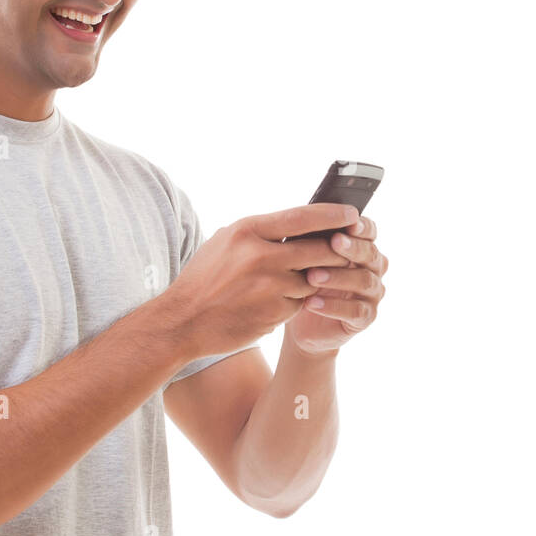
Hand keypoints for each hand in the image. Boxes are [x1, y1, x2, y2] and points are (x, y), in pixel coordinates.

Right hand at [165, 202, 357, 358]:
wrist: (183, 322)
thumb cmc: (205, 278)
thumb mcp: (226, 241)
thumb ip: (261, 232)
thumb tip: (300, 222)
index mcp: (247, 231)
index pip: (302, 217)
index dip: (332, 215)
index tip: (352, 214)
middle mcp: (260, 256)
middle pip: (318, 250)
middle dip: (337, 251)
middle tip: (348, 250)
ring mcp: (269, 287)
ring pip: (313, 279)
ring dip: (315, 280)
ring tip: (303, 278)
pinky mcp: (274, 313)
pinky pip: (300, 303)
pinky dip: (297, 302)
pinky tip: (278, 302)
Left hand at [284, 214, 387, 357]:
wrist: (300, 321)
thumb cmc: (303, 280)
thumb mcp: (305, 257)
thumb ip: (311, 240)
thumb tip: (305, 219)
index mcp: (361, 247)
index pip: (370, 232)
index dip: (363, 227)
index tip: (350, 222)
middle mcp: (373, 268)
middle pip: (370, 254)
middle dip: (352, 248)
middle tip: (334, 242)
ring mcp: (373, 294)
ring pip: (364, 281)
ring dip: (338, 277)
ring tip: (312, 276)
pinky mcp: (366, 318)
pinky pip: (356, 311)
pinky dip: (333, 306)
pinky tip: (311, 302)